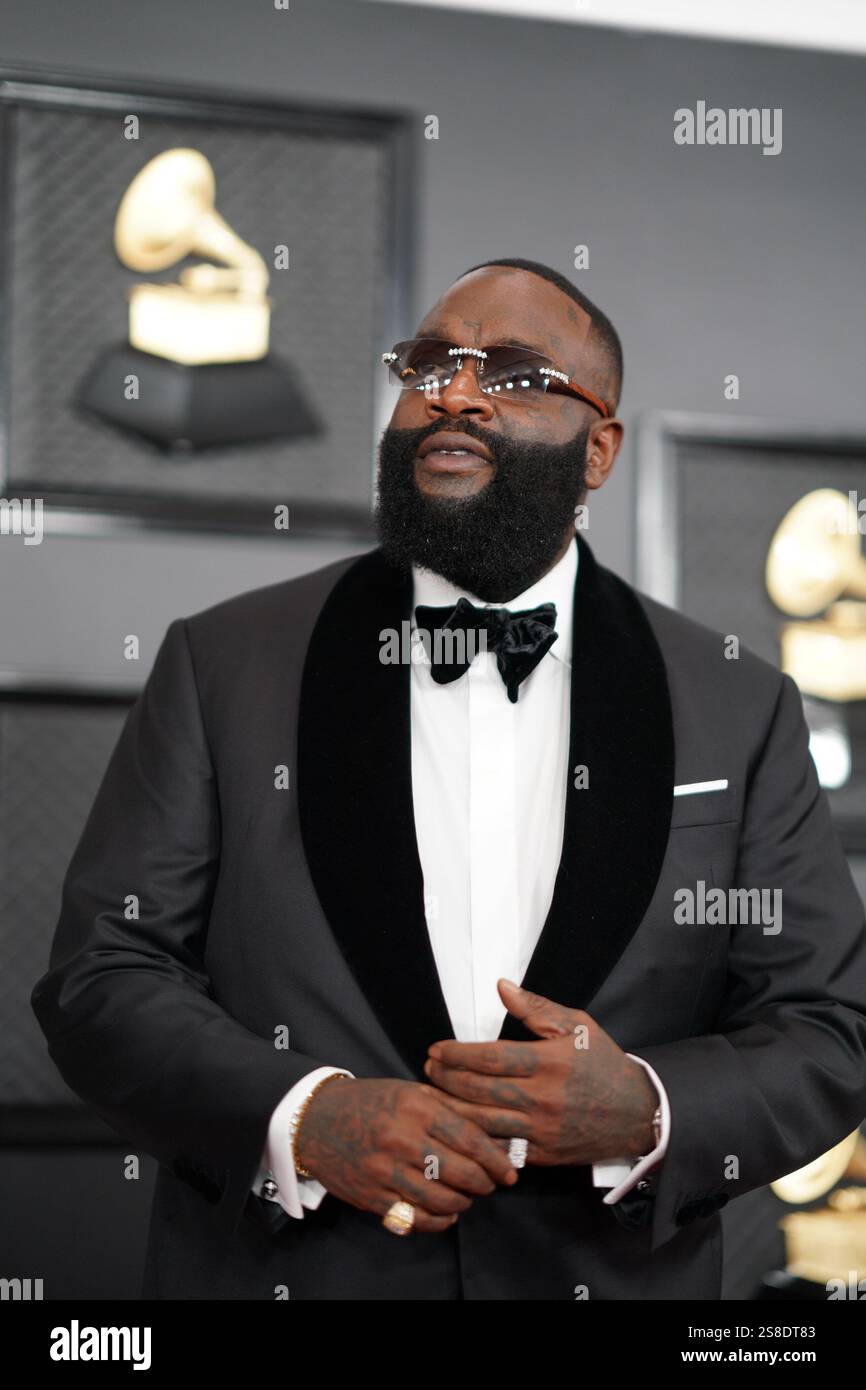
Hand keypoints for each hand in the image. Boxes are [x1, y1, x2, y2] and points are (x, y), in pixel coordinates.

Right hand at [295, 1077, 518, 1232]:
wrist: (314, 1120)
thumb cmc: (367, 1102)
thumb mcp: (407, 1091)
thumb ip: (445, 1108)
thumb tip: (488, 1132)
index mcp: (415, 1109)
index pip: (470, 1138)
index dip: (496, 1159)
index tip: (508, 1170)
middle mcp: (401, 1140)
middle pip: (461, 1172)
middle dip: (485, 1183)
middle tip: (491, 1184)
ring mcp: (385, 1171)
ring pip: (441, 1199)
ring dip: (463, 1202)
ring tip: (468, 1196)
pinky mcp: (372, 1197)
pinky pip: (415, 1218)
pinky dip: (438, 1221)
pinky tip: (446, 1214)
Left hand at [423, 980, 657, 1166]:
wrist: (637, 1113)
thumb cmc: (603, 1063)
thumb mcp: (577, 1025)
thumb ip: (537, 1007)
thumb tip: (502, 986)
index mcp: (548, 1062)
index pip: (489, 1057)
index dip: (456, 1054)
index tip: (435, 1049)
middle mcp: (542, 1097)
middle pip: (478, 1090)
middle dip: (445, 1079)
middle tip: (428, 1068)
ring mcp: (541, 1129)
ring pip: (483, 1122)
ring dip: (451, 1108)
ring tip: (431, 1094)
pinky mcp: (542, 1154)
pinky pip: (499, 1147)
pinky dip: (474, 1137)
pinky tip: (456, 1125)